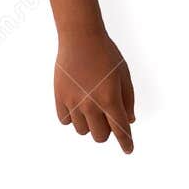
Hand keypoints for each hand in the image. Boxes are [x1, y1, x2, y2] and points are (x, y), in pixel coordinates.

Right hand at [54, 32, 134, 152]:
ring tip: (92, 107)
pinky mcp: (59, 98)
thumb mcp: (124, 75)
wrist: (80, 38)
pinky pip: (66, 121)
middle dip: (107, 131)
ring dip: (90, 124)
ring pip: (82, 131)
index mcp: (110, 99)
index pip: (120, 129)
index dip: (126, 142)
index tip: (129, 150)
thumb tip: (128, 121)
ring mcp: (73, 102)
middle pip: (100, 136)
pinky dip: (73, 118)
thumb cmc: (107, 55)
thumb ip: (127, 99)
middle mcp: (91, 104)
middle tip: (108, 117)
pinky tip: (78, 106)